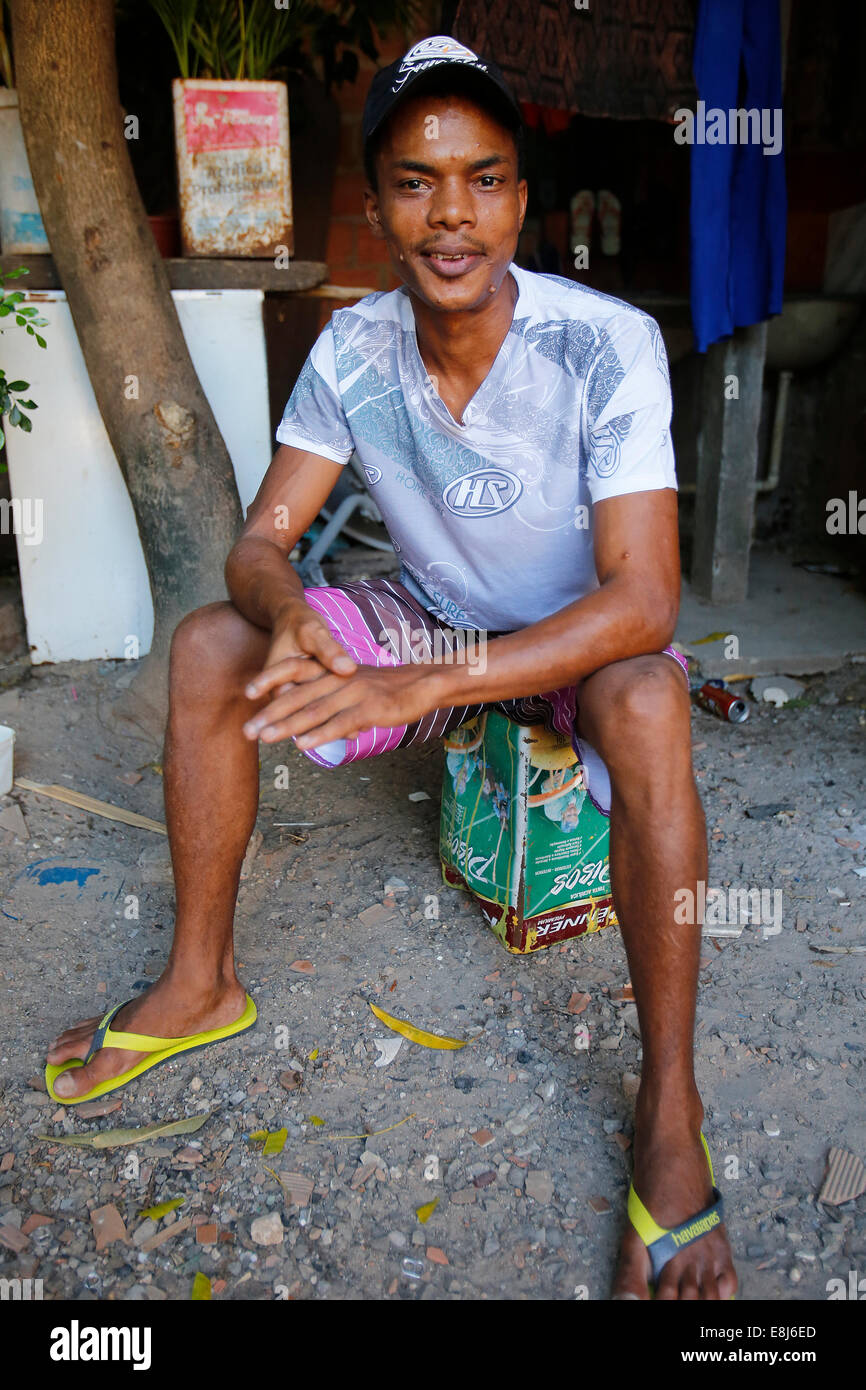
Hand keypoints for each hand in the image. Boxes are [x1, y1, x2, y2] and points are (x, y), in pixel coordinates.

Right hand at [242, 600, 355, 739]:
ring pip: (312, 713)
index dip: (314, 719)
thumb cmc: (300, 623)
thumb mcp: (313, 632)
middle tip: (351, 737)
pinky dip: (335, 712)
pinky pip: (319, 705)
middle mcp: (286, 687)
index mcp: (280, 675)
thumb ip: (329, 650)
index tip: (337, 727)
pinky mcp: (309, 689)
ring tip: (357, 732)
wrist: (293, 618)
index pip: (291, 704)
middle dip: (325, 728)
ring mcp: (298, 689)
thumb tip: (347, 669)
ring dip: (331, 724)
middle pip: (302, 716)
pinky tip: (357, 720)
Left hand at [243, 661, 435, 748]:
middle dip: (269, 714)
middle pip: (297, 696)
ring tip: (265, 738)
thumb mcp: (353, 688)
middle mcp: (339, 678)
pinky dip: (319, 734)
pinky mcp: (370, 709)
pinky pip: (340, 723)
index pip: (294, 670)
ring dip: (286, 726)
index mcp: (332, 671)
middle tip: (247, 731)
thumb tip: (304, 727)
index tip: (246, 694)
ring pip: (314, 710)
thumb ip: (329, 702)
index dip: (269, 680)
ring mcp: (354, 693)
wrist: (423, 683)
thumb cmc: (385, 690)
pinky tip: (302, 745)